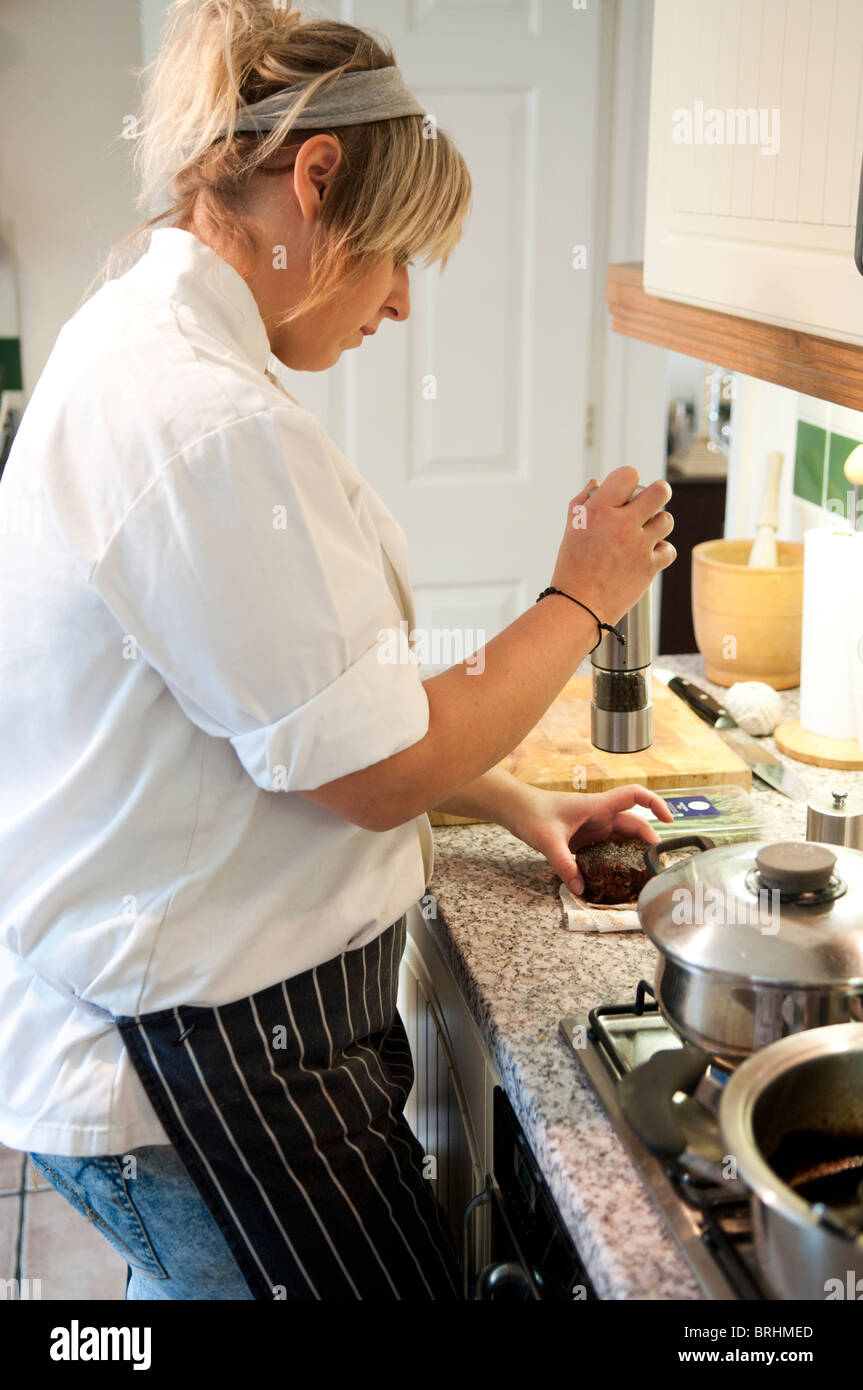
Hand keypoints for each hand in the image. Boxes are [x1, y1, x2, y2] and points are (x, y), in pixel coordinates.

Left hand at [507, 783, 674, 894]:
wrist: (515, 809)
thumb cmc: (531, 813)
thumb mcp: (547, 840)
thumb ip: (564, 864)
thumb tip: (580, 888)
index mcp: (597, 806)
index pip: (635, 796)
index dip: (656, 804)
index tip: (669, 820)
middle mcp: (600, 815)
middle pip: (634, 825)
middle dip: (648, 842)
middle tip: (657, 865)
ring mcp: (593, 827)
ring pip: (622, 838)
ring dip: (634, 853)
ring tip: (645, 875)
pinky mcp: (586, 838)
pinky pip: (608, 848)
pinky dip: (616, 860)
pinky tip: (619, 877)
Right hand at [551, 466, 675, 627]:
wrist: (578, 606)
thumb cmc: (572, 567)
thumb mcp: (572, 529)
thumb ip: (583, 502)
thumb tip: (596, 483)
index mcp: (598, 510)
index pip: (628, 475)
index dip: (630, 480)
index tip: (627, 492)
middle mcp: (620, 524)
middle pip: (659, 491)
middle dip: (657, 494)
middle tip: (650, 504)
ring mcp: (638, 545)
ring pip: (667, 520)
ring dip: (658, 525)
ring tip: (644, 535)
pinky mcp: (649, 566)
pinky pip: (669, 549)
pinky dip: (661, 552)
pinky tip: (647, 556)